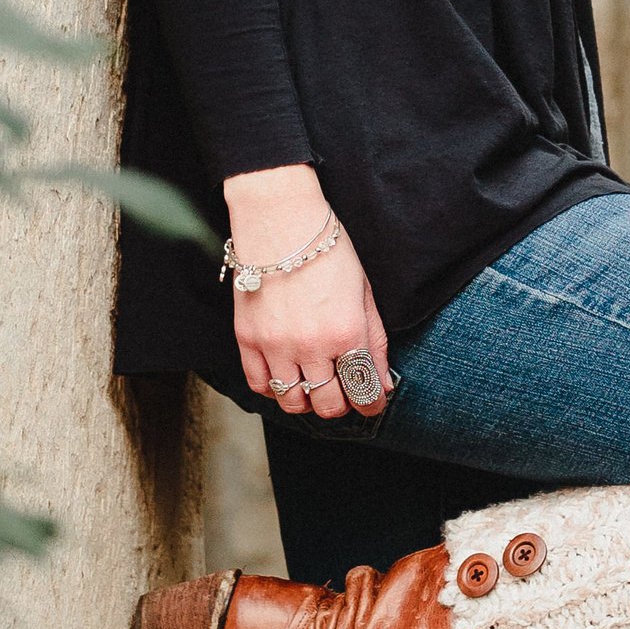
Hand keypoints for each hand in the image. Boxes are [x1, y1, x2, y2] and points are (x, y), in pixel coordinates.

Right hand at [224, 165, 390, 419]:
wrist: (281, 222)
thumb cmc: (329, 252)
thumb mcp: (364, 293)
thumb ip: (374, 342)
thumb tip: (381, 384)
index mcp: (347, 333)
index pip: (363, 391)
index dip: (371, 404)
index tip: (371, 403)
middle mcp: (311, 347)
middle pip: (327, 405)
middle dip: (340, 404)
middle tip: (343, 390)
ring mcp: (276, 346)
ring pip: (293, 403)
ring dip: (307, 400)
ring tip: (313, 382)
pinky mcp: (248, 340)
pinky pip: (260, 385)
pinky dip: (274, 388)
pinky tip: (286, 374)